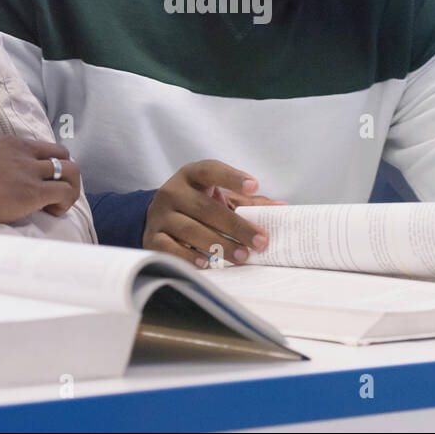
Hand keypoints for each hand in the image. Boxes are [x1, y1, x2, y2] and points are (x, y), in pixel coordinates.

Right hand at [0, 135, 80, 225]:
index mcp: (8, 142)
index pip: (42, 147)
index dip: (47, 163)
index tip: (39, 180)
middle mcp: (23, 153)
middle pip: (62, 154)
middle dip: (64, 173)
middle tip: (53, 192)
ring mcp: (29, 172)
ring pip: (70, 171)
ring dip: (70, 188)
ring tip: (57, 204)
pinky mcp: (31, 193)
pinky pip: (64, 192)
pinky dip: (65, 202)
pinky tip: (53, 212)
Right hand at [143, 160, 285, 267]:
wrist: (155, 216)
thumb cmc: (195, 204)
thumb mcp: (215, 195)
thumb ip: (247, 201)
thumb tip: (282, 208)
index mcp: (190, 175)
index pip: (210, 170)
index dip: (232, 177)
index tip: (254, 186)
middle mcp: (172, 191)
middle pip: (205, 208)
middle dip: (236, 226)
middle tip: (260, 241)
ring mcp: (161, 215)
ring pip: (190, 229)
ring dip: (218, 244)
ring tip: (242, 256)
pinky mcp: (152, 237)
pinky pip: (170, 248)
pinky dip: (189, 256)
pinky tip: (207, 263)